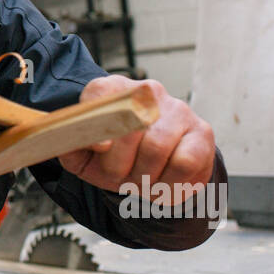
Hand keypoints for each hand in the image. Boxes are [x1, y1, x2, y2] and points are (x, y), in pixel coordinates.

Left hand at [58, 75, 215, 204]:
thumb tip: (74, 141)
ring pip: (158, 148)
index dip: (99, 123)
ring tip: (141, 183)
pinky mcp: (202, 131)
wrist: (151, 166)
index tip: (99, 149)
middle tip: (119, 180)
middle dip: (120, 167)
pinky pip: (185, 162)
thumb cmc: (113, 157)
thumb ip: (72, 147)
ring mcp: (177, 109)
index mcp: (112, 90)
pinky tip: (163, 183)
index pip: (101, 94)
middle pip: (130, 131)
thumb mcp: (84, 156)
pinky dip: (171, 183)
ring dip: (145, 178)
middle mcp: (147, 92)